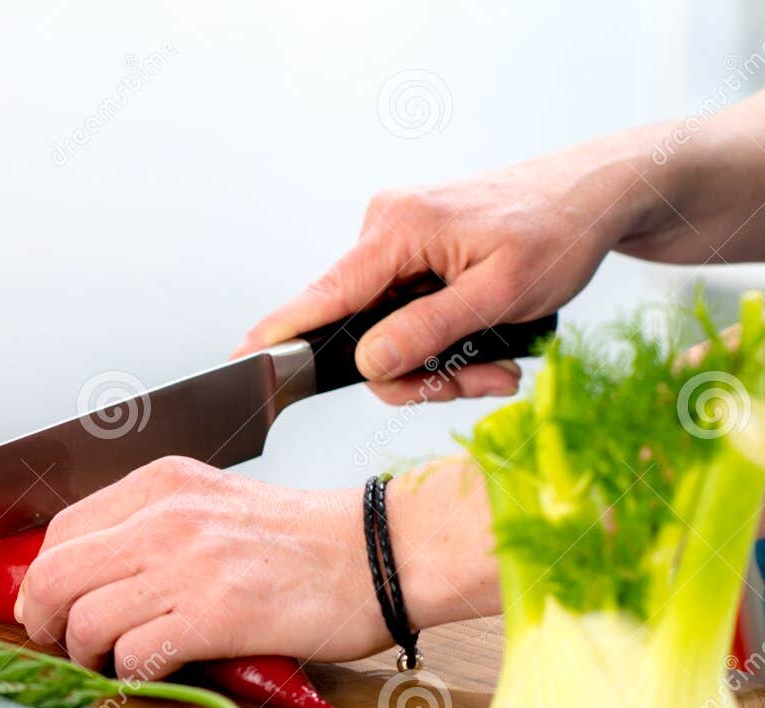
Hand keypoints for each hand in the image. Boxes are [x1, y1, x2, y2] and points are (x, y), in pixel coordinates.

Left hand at [13, 456, 500, 675]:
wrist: (382, 553)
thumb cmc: (305, 541)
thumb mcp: (214, 505)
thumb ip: (152, 527)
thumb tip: (93, 575)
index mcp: (161, 484)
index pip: (62, 531)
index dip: (44, 578)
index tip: (52, 605)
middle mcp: (164, 517)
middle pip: (54, 575)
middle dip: (43, 620)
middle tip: (58, 643)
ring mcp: (187, 565)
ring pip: (83, 619)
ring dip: (85, 655)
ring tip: (108, 663)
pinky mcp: (214, 615)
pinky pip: (133, 655)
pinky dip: (128, 675)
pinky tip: (148, 674)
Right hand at [234, 127, 678, 403]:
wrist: (596, 194)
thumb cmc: (560, 230)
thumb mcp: (502, 294)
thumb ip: (429, 330)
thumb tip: (368, 362)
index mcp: (398, 229)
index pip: (322, 295)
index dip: (278, 336)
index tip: (239, 361)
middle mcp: (386, 230)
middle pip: (361, 333)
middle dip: (418, 373)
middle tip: (481, 384)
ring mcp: (398, 243)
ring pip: (388, 335)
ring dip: (441, 365)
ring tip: (499, 369)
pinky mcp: (414, 256)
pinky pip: (408, 317)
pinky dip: (444, 343)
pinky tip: (488, 350)